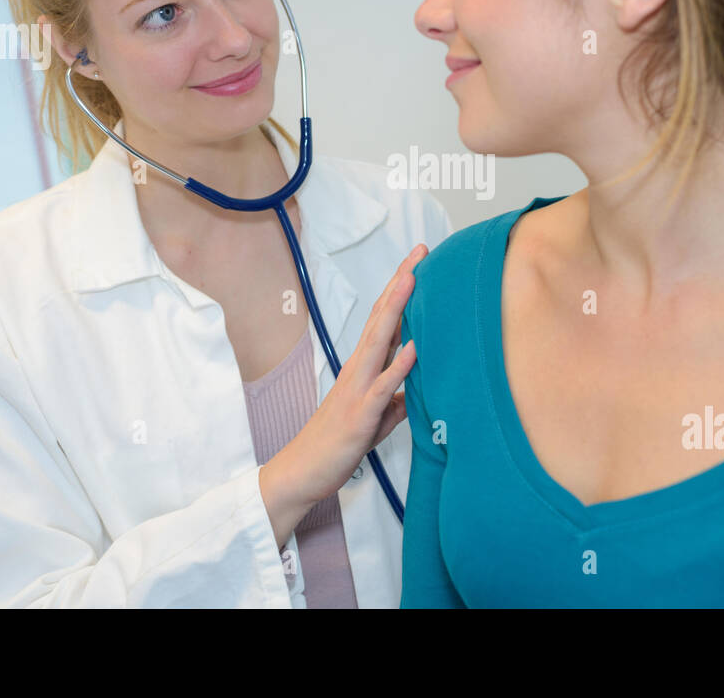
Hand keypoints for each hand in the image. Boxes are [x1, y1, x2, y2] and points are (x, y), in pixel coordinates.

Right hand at [259, 243, 426, 539]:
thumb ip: (397, 400)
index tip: (420, 261)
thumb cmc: (337, 445)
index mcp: (363, 368)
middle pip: (382, 317)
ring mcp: (358, 389)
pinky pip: (381, 388)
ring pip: (379, 341)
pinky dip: (398, 366)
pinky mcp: (360, 415)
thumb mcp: (377, 419)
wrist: (303, 473)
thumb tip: (419, 391)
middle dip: (402, 284)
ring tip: (414, 279)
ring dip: (397, 309)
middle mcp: (359, 370)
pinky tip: (414, 349)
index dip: (403, 290)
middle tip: (420, 251)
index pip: (386, 320)